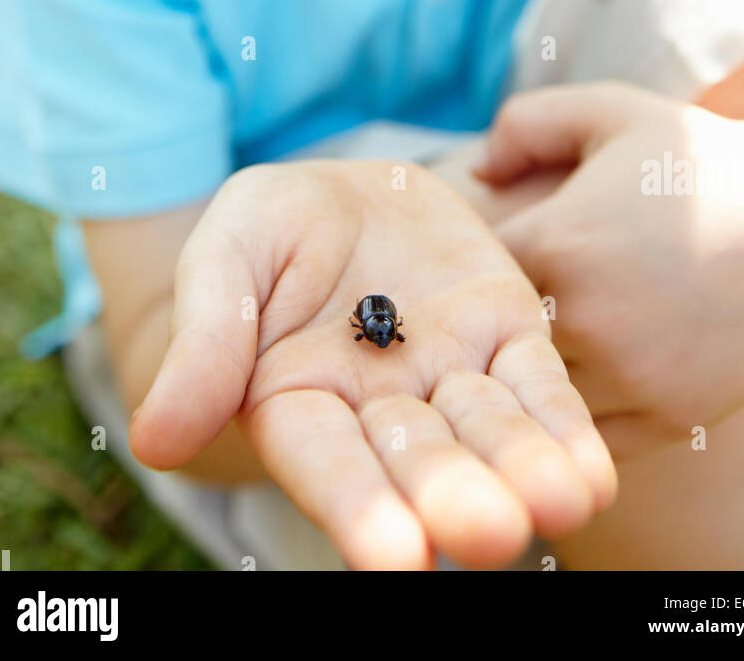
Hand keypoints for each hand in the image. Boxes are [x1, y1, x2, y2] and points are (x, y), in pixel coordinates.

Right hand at [128, 159, 616, 569]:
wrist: (351, 187)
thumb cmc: (273, 226)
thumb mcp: (227, 254)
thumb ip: (205, 339)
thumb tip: (154, 440)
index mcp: (296, 404)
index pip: (326, 464)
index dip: (358, 508)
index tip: (393, 557)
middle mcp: (378, 412)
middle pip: (418, 464)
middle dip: (454, 497)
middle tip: (490, 532)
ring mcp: (448, 379)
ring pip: (488, 435)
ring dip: (522, 472)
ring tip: (557, 503)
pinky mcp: (506, 339)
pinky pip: (539, 389)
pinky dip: (563, 430)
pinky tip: (589, 474)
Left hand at [473, 82, 743, 458]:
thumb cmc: (697, 160)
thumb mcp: (610, 110)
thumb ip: (526, 124)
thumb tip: (474, 173)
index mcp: (556, 241)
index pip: (469, 277)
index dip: (465, 273)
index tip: (479, 266)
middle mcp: (585, 317)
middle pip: (495, 342)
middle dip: (492, 329)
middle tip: (494, 317)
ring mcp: (628, 375)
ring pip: (539, 395)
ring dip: (535, 375)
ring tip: (547, 345)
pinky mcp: (667, 418)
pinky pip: (588, 434)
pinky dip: (581, 414)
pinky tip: (590, 375)